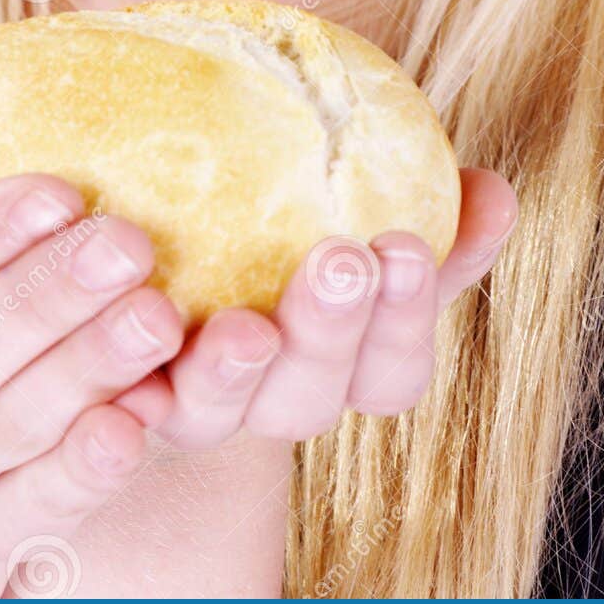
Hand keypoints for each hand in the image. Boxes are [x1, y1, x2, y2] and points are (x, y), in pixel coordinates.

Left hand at [115, 169, 517, 449]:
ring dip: (233, 371)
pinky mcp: (112, 395)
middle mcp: (269, 400)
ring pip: (215, 414)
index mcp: (342, 364)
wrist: (150, 219)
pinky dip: (127, 384)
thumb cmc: (276, 203)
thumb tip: (491, 190)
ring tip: (244, 324)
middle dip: (331, 334)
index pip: (390, 371)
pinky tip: (135, 325)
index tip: (401, 245)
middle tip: (341, 260)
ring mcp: (189, 405)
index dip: (402, 320)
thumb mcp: (347, 191)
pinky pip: (117, 403)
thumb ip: (422, 198)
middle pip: (308, 400)